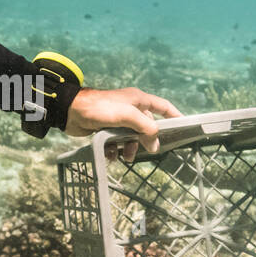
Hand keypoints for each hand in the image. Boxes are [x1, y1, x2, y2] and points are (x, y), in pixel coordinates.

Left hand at [64, 87, 182, 160]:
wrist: (70, 111)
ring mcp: (118, 118)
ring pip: (132, 136)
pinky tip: (112, 155)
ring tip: (126, 157)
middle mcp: (130, 107)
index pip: (163, 106)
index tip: (185, 127)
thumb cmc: (100, 108)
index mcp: (138, 99)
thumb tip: (155, 144)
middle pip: (147, 126)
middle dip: (147, 139)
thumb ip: (145, 127)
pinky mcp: (106, 127)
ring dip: (131, 147)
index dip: (175, 116)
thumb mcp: (127, 116)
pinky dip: (116, 149)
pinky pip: (117, 141)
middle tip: (149, 151)